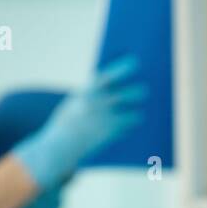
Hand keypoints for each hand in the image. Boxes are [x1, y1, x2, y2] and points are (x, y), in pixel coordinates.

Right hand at [12, 55, 146, 190]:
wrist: (61, 145)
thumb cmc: (67, 121)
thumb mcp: (76, 103)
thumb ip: (92, 94)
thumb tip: (112, 88)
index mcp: (87, 92)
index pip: (109, 76)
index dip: (122, 68)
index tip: (135, 63)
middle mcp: (99, 104)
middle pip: (125, 95)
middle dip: (136, 92)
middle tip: (145, 89)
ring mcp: (106, 119)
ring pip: (131, 113)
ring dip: (136, 113)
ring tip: (139, 114)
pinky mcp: (111, 134)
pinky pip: (126, 128)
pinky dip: (129, 126)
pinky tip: (133, 125)